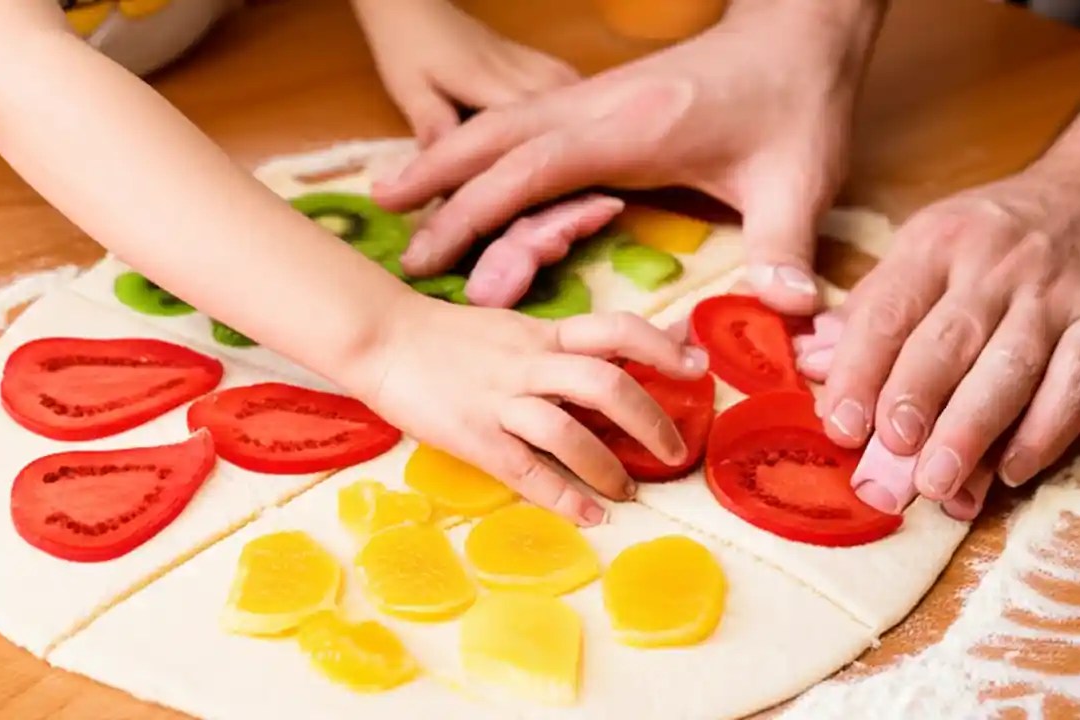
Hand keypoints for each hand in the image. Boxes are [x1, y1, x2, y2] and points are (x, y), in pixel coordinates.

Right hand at [345, 295, 709, 525]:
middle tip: (675, 451)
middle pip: (606, 382)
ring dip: (609, 466)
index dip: (663, 347)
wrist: (382, 337)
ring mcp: (500, 400)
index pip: (616, 329)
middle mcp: (529, 364)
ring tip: (629, 492)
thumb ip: (558, 347)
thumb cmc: (448, 338)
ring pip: (568, 430)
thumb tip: (611, 363)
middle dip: (651, 419)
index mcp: (544, 334)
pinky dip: (564, 496)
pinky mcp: (472, 435)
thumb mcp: (513, 329)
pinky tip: (589, 515)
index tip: (696, 367)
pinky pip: (525, 469)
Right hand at [375, 0, 880, 314]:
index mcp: (629, 130)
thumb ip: (782, 246)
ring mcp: (592, 101)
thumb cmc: (796, 105)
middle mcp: (595, 110)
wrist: (798, 35)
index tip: (430, 255)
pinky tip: (459, 168)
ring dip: (448, 156)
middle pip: (494, 140)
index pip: (532, 170)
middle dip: (438, 178)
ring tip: (396, 192)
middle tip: (384, 219)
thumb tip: (784, 311)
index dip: (477, 213)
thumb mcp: (798, 179)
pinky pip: (522, 125)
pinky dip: (480, 147)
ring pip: (500, 125)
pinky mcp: (599, 104)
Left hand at [816, 163, 1079, 519]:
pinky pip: (1077, 382)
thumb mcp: (926, 250)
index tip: (840, 425)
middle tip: (888, 459)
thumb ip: (871, 311)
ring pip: (1011, 367)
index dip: (860, 371)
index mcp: (935, 243)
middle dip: (915, 402)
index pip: (888, 311)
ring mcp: (1056, 296)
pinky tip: (1013, 470)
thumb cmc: (995, 240)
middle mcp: (994, 265)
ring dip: (972, 430)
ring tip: (938, 483)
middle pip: (948, 341)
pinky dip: (1047, 431)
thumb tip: (808, 362)